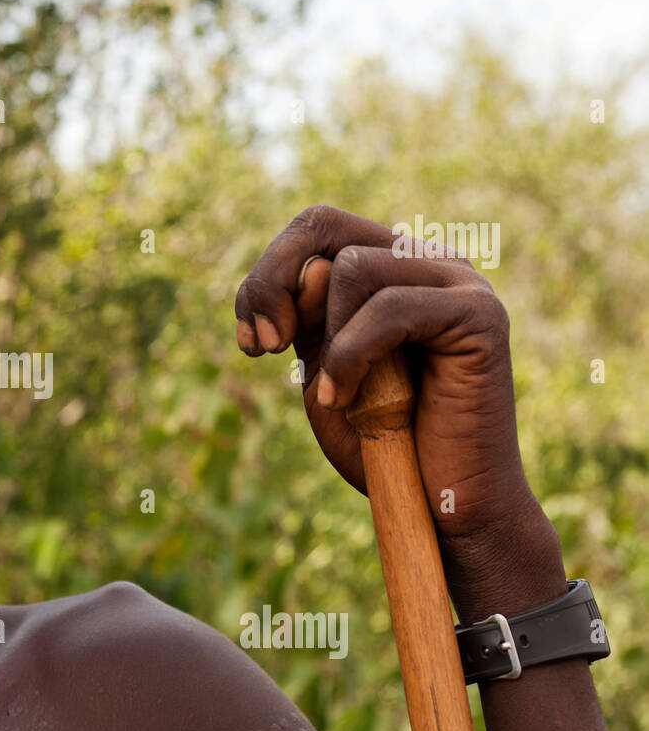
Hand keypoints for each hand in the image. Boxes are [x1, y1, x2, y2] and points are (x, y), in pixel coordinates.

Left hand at [234, 205, 564, 614]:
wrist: (445, 506)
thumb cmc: (385, 446)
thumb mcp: (323, 373)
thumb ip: (309, 319)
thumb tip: (315, 268)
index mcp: (388, 270)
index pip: (315, 228)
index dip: (267, 273)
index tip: (253, 343)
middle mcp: (425, 264)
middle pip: (324, 224)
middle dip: (272, 281)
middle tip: (263, 348)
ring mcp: (458, 284)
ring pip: (353, 267)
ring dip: (327, 339)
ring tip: (339, 397)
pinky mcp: (478, 316)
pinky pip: (389, 308)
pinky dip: (350, 357)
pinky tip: (343, 402)